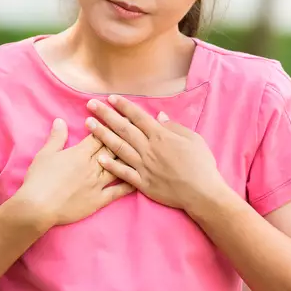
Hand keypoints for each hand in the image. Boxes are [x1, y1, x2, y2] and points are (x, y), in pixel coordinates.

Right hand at [14, 118, 135, 228]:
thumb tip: (60, 120)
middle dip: (125, 137)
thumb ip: (56, 137)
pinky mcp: (99, 200)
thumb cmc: (38, 179)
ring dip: (131, 158)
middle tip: (138, 129)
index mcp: (80, 153)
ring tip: (145, 151)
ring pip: (119, 167)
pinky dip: (130, 185)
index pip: (100, 136)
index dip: (110, 126)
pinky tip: (140, 179)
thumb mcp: (45, 154)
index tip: (121, 117)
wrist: (38, 207)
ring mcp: (98, 183)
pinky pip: (118, 191)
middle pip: (113, 148)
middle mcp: (93, 166)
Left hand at [84, 95, 226, 210]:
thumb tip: (160, 116)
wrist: (202, 192)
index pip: (138, 117)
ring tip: (89, 124)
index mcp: (162, 136)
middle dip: (106, 115)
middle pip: (124, 128)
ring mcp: (144, 166)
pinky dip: (111, 165)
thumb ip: (175, 127)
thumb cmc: (202, 165)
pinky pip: (123, 172)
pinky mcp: (143, 183)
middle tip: (91, 104)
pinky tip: (98, 158)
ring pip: (119, 147)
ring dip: (102, 134)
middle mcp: (149, 149)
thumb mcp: (194, 139)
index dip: (124, 106)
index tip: (111, 98)